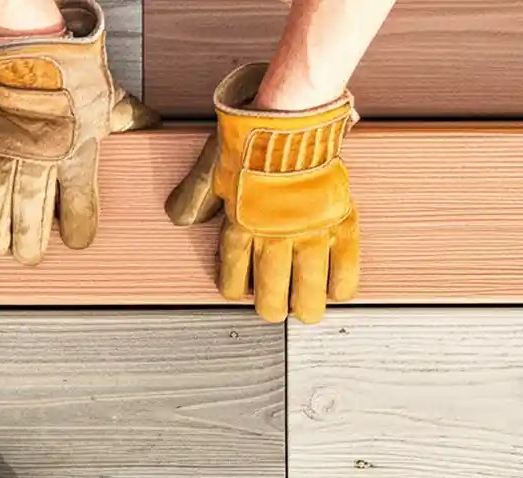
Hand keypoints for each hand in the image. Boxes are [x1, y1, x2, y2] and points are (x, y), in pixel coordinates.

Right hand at [0, 0, 158, 265]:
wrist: (39, 50)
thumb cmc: (76, 77)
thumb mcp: (111, 103)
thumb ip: (129, 121)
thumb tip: (151, 124)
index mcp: (76, 152)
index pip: (77, 201)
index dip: (76, 226)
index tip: (78, 242)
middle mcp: (40, 155)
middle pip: (31, 209)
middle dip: (29, 239)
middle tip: (29, 259)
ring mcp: (7, 148)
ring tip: (0, 248)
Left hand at [166, 64, 358, 323]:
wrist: (290, 119)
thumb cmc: (252, 137)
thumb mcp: (214, 166)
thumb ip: (197, 194)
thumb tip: (179, 216)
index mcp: (242, 225)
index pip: (235, 271)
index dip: (235, 287)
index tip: (239, 292)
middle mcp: (274, 236)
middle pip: (272, 289)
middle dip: (271, 306)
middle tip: (274, 311)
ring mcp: (309, 231)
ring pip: (308, 286)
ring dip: (305, 305)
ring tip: (306, 312)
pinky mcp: (337, 221)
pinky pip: (343, 263)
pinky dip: (341, 283)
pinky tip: (337, 293)